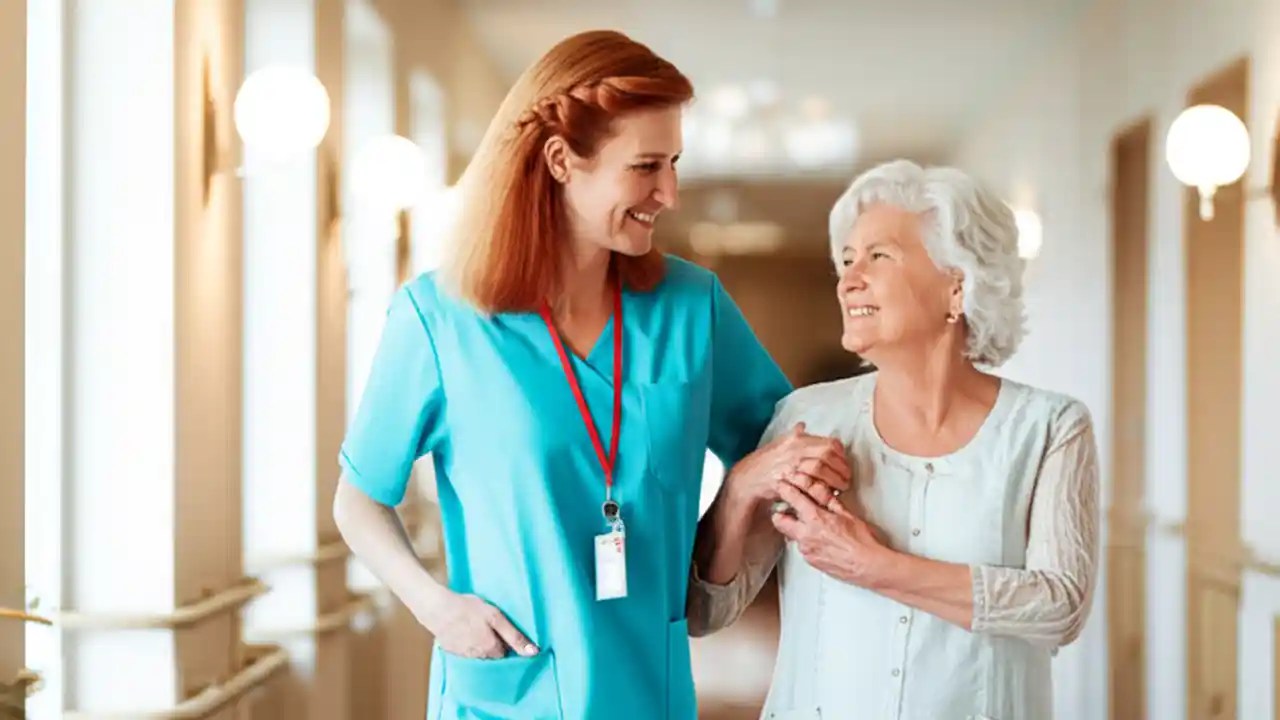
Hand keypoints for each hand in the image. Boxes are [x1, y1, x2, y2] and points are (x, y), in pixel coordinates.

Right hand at [419, 591, 538, 658]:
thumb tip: (533, 652)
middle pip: (493, 655)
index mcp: (491, 649)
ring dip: (480, 644)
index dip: (506, 641)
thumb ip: (514, 636)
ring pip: (478, 654)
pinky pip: (465, 651)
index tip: (502, 631)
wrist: (437, 608)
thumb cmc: (468, 609)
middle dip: (494, 644)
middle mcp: (478, 657)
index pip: (506, 653)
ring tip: (475, 627)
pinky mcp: (451, 650)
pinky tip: (464, 630)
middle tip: (489, 626)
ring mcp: (463, 655)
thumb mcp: (496, 617)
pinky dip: (467, 643)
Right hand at [725, 423, 850, 513]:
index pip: (828, 442)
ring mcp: (789, 463)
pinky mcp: (786, 479)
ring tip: (841, 488)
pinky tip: (827, 494)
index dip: (841, 454)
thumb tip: (802, 425)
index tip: (845, 463)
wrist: (748, 478)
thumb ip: (794, 436)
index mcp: (797, 440)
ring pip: (819, 468)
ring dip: (834, 480)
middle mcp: (794, 449)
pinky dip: (820, 489)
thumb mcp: (780, 444)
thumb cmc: (766, 462)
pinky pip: (808, 484)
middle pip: (826, 454)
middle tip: (847, 478)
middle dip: (841, 468)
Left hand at [770, 481, 889, 587]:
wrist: (868, 566)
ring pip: (791, 536)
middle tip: (788, 509)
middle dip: (781, 514)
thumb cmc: (862, 541)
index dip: (784, 489)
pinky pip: (802, 548)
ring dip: (796, 529)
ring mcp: (806, 550)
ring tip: (813, 528)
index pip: (792, 498)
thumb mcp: (847, 514)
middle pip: (779, 521)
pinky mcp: (810, 562)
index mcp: (815, 518)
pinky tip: (821, 542)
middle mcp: (806, 535)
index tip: (782, 485)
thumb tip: (820, 490)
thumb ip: (829, 501)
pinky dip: (807, 542)